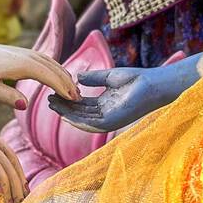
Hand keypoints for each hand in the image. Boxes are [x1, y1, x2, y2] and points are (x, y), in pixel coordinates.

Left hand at [0, 39, 79, 106]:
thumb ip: (6, 96)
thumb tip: (25, 104)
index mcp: (22, 65)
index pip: (49, 76)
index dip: (63, 88)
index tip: (73, 100)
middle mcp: (29, 56)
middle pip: (56, 69)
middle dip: (69, 84)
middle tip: (79, 99)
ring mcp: (28, 53)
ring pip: (54, 64)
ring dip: (65, 76)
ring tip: (74, 91)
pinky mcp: (25, 53)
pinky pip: (48, 61)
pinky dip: (58, 70)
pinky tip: (61, 78)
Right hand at [47, 66, 164, 132]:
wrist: (154, 84)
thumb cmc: (137, 79)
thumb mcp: (110, 77)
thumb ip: (94, 78)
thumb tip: (77, 77)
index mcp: (106, 104)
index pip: (82, 105)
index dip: (68, 100)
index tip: (53, 93)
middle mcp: (106, 113)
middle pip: (80, 112)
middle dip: (64, 107)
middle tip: (48, 100)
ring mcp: (110, 119)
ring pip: (83, 120)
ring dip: (67, 114)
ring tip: (53, 105)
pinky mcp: (114, 122)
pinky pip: (92, 125)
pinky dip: (78, 121)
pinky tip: (66, 115)